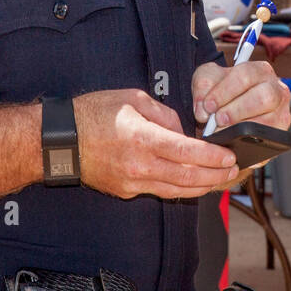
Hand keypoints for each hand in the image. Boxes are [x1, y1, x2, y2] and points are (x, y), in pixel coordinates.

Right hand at [73, 89, 238, 198]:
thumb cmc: (91, 115)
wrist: (57, 142)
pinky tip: (192, 182)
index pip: (188, 153)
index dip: (213, 157)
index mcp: (143, 139)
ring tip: (220, 179)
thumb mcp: (132, 98)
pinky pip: (159, 191)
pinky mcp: (125, 191)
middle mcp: (140, 166)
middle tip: (234, 171)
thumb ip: (164, 113)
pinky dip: (180, 188)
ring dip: (202, 187)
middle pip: (188, 178)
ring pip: (176, 191)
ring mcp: (132, 182)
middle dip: (216, 176)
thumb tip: (183, 129)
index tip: (230, 156)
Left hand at [192, 60, 290, 131]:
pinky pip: (269, 139)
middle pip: (264, 97)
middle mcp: (277, 89)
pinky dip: (248, 141)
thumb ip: (202, 86)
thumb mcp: (207, 80)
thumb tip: (204, 110)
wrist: (226, 111)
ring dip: (241, 128)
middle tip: (218, 119)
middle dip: (237, 110)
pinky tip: (233, 139)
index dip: (225, 91)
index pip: (246, 75)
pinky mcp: (280, 134)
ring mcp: (281, 113)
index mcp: (259, 71)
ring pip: (268, 120)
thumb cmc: (221, 91)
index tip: (209, 105)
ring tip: (222, 131)